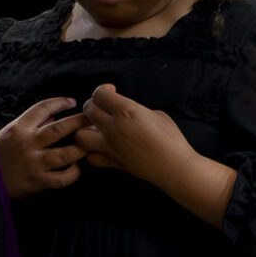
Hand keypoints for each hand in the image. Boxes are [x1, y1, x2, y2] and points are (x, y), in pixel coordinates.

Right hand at [0, 96, 87, 197]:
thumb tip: (52, 115)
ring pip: (65, 154)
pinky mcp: (37, 181)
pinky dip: (72, 174)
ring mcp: (34, 163)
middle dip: (79, 122)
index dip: (59, 103)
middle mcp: (28, 143)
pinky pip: (61, 179)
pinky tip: (76, 168)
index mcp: (19, 128)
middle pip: (59, 129)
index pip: (42, 108)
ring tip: (90, 144)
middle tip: (93, 119)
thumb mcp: (10, 132)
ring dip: (81, 148)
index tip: (72, 102)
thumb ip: (30, 123)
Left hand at [80, 84, 237, 225]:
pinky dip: (92, 152)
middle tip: (103, 108)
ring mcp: (110, 147)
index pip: (99, 94)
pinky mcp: (112, 163)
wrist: (175, 167)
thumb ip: (136, 109)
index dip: (103, 90)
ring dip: (85, 129)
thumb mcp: (156, 114)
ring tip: (97, 129)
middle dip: (93, 105)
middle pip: (88, 110)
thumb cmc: (171, 139)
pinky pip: (91, 158)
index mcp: (127, 111)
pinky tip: (102, 148)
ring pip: (80, 135)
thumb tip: (125, 111)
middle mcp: (114, 128)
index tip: (111, 91)